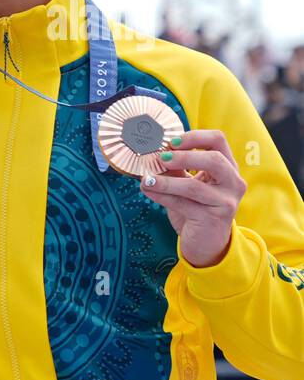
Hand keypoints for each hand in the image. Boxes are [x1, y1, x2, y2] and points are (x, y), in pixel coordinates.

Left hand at [139, 129, 246, 267]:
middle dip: (184, 156)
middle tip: (162, 158)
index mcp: (228, 167)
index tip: (171, 141)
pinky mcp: (212, 218)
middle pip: (214, 160)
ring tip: (147, 179)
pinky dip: (162, 196)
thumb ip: (175, 169)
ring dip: (166, 182)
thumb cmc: (196, 208)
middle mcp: (233, 182)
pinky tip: (147, 190)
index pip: (218, 140)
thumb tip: (152, 152)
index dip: (194, 136)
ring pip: (194, 186)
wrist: (206, 243)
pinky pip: (183, 204)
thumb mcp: (186, 184)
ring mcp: (225, 201)